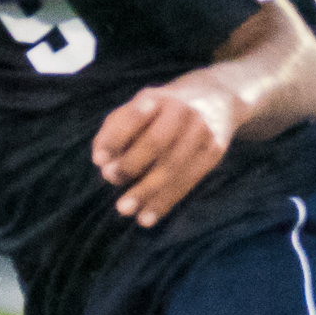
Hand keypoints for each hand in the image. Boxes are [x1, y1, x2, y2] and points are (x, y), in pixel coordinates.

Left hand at [92, 72, 247, 226]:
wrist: (215, 98)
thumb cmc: (162, 110)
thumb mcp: (138, 108)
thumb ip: (114, 131)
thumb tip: (101, 162)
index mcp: (157, 98)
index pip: (133, 117)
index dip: (115, 139)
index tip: (100, 161)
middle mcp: (182, 111)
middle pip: (156, 142)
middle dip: (131, 166)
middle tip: (112, 182)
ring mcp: (202, 131)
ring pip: (174, 166)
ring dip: (148, 192)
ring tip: (126, 211)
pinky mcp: (214, 150)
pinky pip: (188, 180)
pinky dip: (166, 201)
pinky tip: (148, 216)